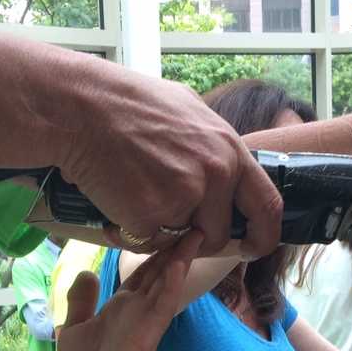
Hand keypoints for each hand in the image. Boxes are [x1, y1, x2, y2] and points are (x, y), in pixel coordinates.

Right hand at [55, 60, 280, 257]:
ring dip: (163, 232)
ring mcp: (183, 198)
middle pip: (220, 235)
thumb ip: (215, 147)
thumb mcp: (191, 112)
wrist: (83, 108)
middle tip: (172, 224)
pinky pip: (147, 241)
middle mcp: (215, 176)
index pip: (268, 206)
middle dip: (199, 239)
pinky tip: (115, 200)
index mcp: (230, 151)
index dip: (263, 234)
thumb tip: (227, 172)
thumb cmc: (130, 104)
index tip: (252, 247)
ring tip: (137, 197)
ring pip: (181, 241)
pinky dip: (130, 230)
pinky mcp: (149, 217)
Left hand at [56, 232, 201, 350]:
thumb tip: (87, 272)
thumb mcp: (74, 328)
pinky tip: (179, 263)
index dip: (155, 251)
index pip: (142, 273)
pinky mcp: (148, 334)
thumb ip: (82, 301)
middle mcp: (136, 310)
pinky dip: (171, 285)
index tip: (167, 228)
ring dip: (180, 259)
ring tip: (195, 232)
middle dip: (174, 247)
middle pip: (159, 272)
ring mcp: (144, 321)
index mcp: (120, 307)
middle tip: (193, 220)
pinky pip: (163, 305)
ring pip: (166, 283)